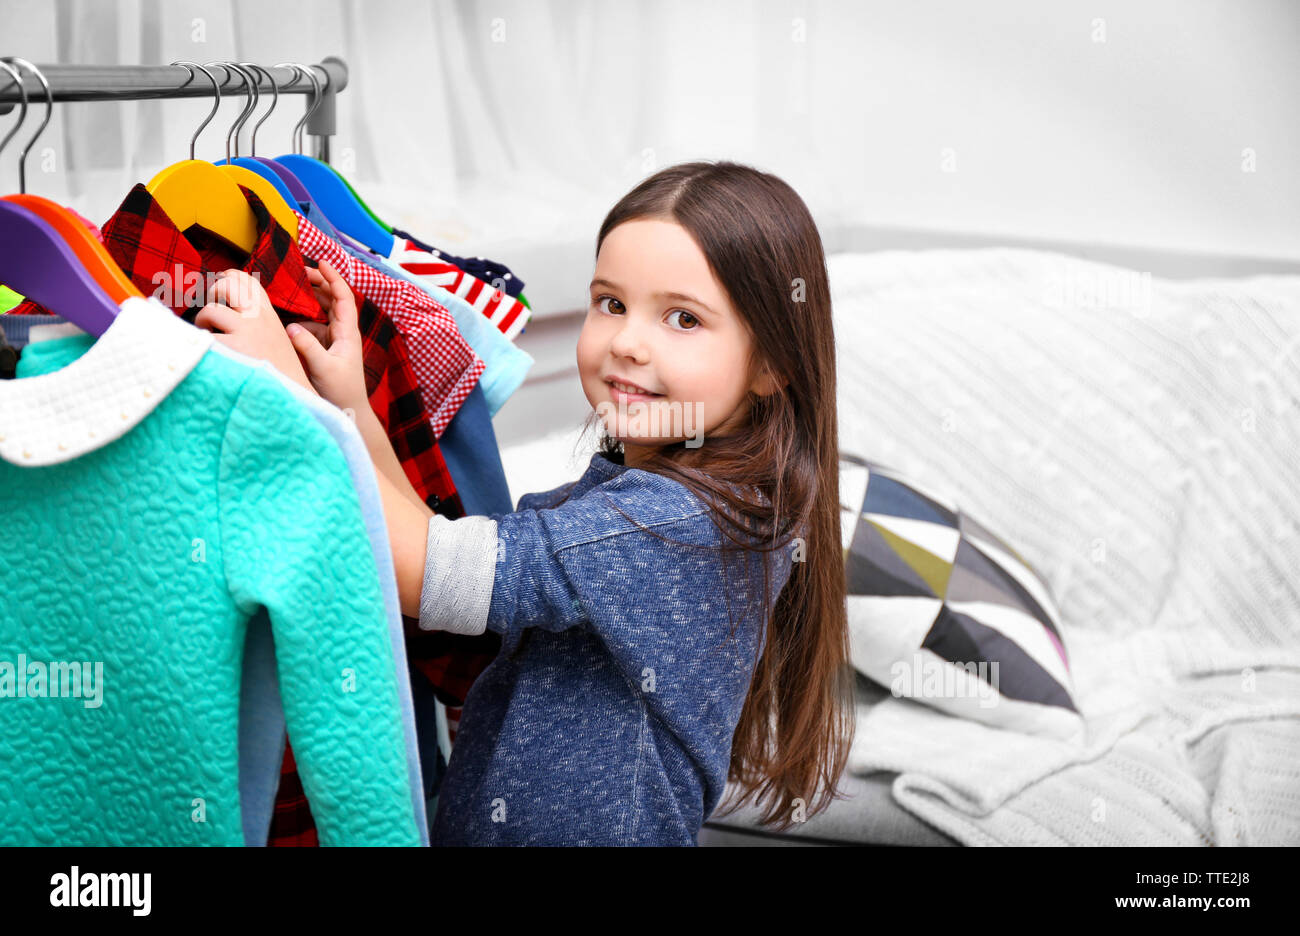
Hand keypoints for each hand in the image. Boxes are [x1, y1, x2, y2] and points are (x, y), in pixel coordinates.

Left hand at [196, 270, 314, 393]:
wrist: (293, 395)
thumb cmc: (280, 371)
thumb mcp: (276, 337)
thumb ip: (258, 321)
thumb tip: (230, 307)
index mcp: (269, 314)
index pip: (247, 280)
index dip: (229, 277)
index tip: (221, 287)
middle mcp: (259, 318)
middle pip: (228, 285)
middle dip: (213, 293)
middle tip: (213, 311)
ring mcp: (247, 331)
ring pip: (212, 309)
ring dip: (203, 320)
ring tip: (207, 333)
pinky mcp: (234, 348)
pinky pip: (205, 336)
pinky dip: (202, 343)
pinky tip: (209, 353)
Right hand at [286, 260, 369, 415]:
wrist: (349, 412)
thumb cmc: (342, 392)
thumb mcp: (323, 368)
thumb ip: (308, 347)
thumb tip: (290, 326)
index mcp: (347, 333)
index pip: (343, 297)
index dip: (334, 278)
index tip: (321, 262)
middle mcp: (343, 333)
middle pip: (332, 299)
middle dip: (318, 282)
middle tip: (299, 271)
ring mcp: (334, 340)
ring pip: (322, 312)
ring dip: (310, 299)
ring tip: (291, 289)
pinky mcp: (324, 349)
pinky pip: (313, 327)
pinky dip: (301, 319)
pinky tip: (287, 318)